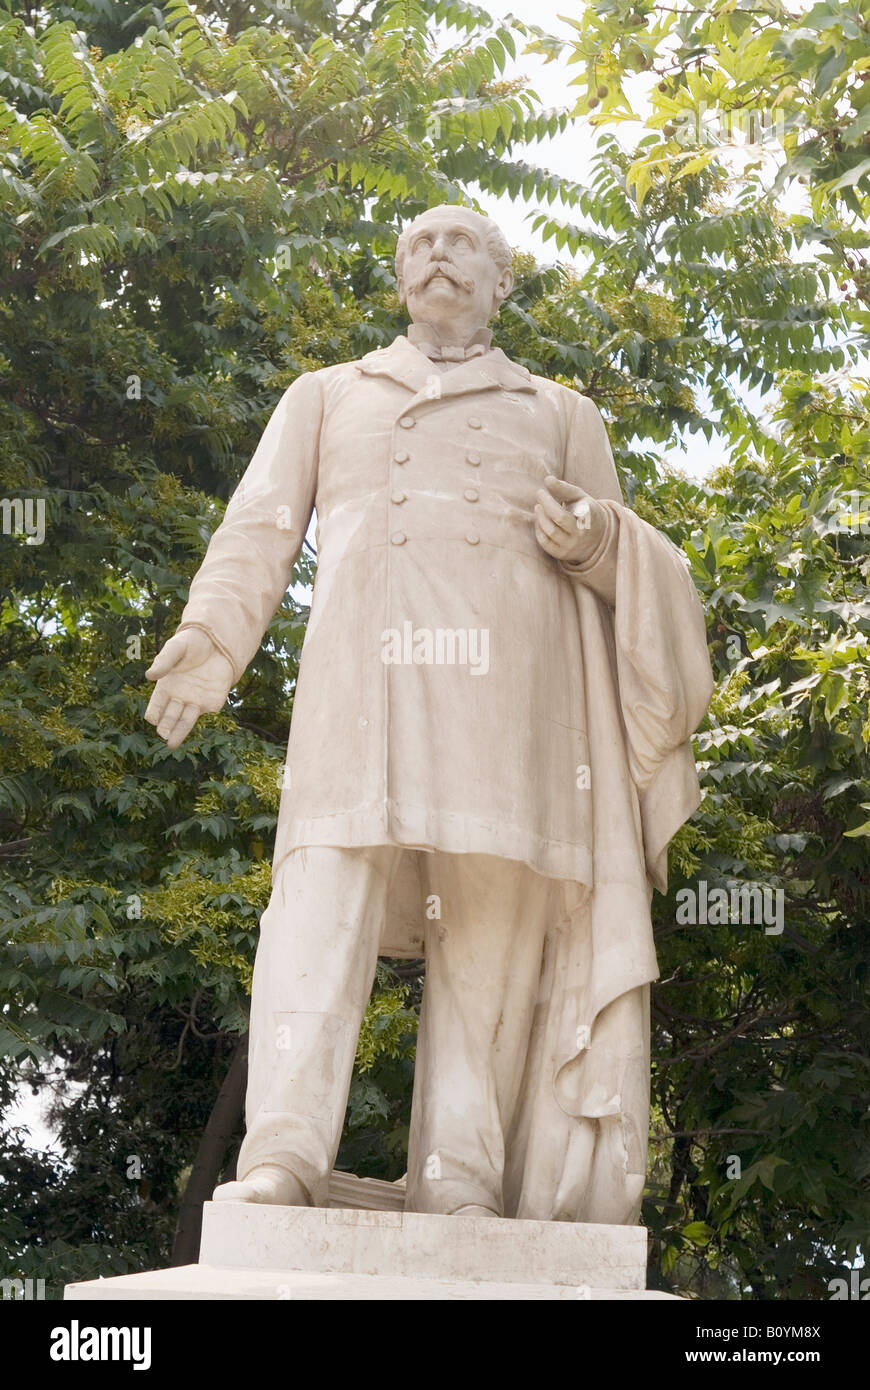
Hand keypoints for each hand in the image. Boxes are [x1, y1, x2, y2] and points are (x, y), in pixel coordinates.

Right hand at [144, 629, 233, 747]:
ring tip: (171, 744)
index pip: (156, 705)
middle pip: (170, 716)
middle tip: (162, 733)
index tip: (152, 718)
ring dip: (179, 732)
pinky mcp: (213, 701)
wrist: (217, 642)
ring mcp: (197, 701)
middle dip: (166, 725)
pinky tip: (199, 718)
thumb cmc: (191, 644)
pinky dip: (203, 716)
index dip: (154, 712)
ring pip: (186, 721)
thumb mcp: (176, 648)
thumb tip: (149, 676)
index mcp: (166, 686)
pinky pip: (208, 711)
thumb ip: (164, 661)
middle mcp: (179, 698)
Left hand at [534, 476, 605, 564]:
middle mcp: (581, 533)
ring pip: (551, 531)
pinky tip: (539, 521)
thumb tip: (547, 479)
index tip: (546, 490)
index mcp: (590, 516)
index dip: (564, 501)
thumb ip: (564, 488)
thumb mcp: (580, 498)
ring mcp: (572, 545)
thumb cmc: (585, 512)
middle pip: (560, 518)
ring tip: (538, 507)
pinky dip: (539, 530)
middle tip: (540, 493)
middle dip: (546, 503)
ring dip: (540, 517)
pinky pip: (545, 543)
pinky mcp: (562, 554)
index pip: (581, 509)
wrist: (596, 540)